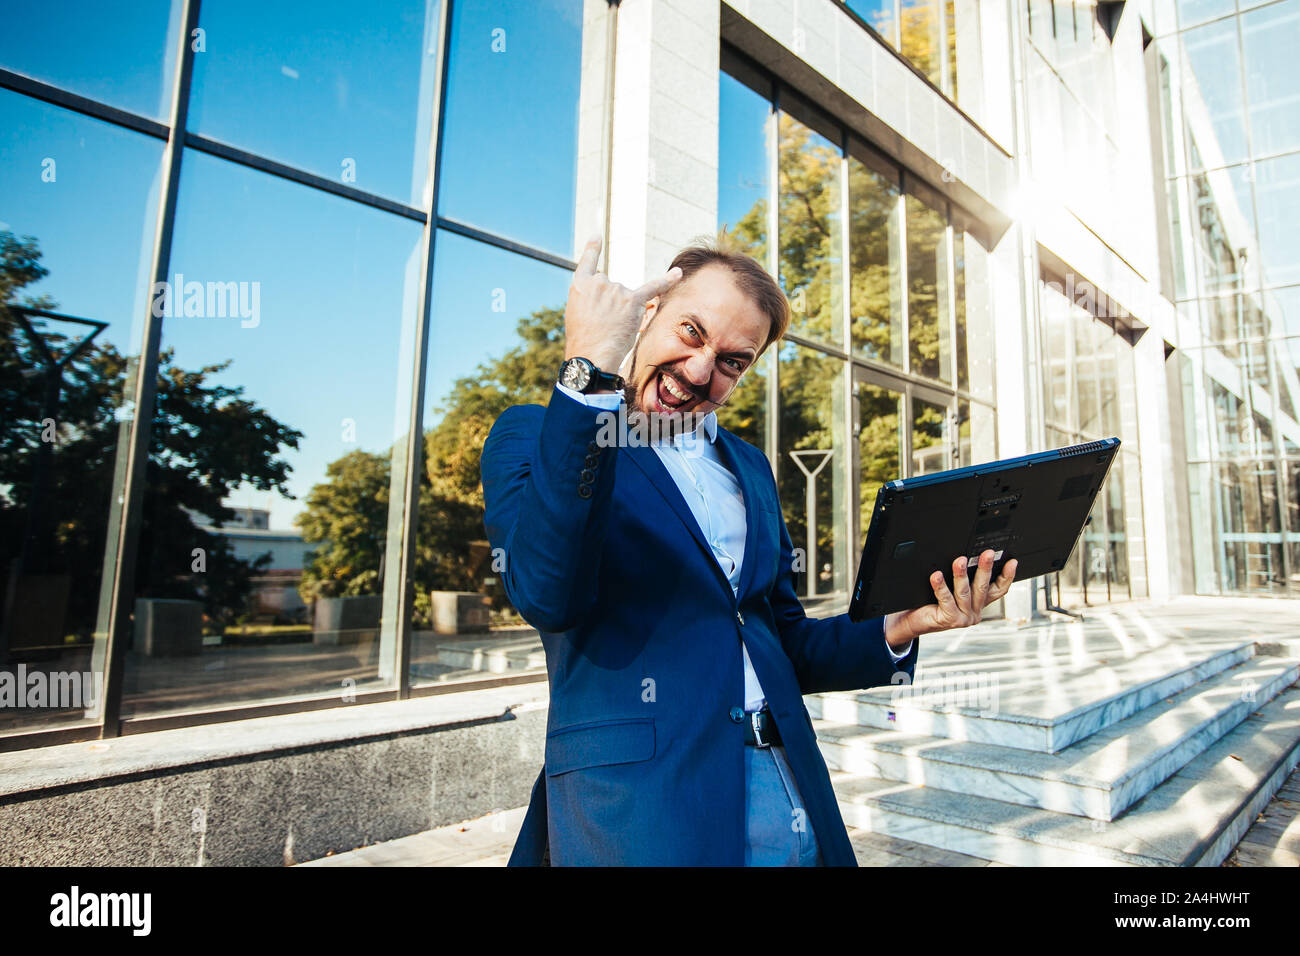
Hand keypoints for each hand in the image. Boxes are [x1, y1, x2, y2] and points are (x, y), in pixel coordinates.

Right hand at [563, 232, 682, 372]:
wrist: (591, 356)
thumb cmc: (583, 340)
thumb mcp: (576, 314)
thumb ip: (590, 299)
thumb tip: (615, 299)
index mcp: (579, 284)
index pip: (588, 262)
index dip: (593, 249)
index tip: (597, 236)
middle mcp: (599, 282)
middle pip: (611, 287)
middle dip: (610, 305)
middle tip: (601, 326)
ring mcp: (616, 290)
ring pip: (627, 297)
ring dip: (623, 313)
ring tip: (612, 330)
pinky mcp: (633, 301)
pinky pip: (653, 288)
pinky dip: (667, 281)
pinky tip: (679, 273)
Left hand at [884, 550, 1017, 646]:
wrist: (913, 621)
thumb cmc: (931, 602)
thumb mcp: (952, 589)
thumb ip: (962, 578)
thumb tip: (967, 556)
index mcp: (979, 604)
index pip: (998, 589)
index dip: (1007, 576)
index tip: (1012, 561)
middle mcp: (974, 612)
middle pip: (982, 587)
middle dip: (985, 569)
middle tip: (987, 553)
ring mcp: (963, 618)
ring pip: (965, 592)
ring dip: (961, 575)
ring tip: (959, 561)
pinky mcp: (950, 620)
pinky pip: (945, 599)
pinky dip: (940, 586)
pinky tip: (936, 575)